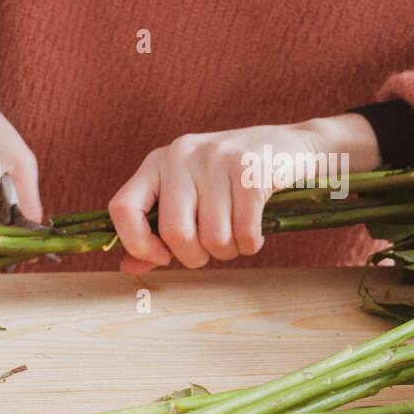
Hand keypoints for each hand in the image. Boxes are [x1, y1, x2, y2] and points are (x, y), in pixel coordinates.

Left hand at [110, 114, 380, 274]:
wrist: (290, 146)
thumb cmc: (232, 180)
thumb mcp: (191, 195)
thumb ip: (158, 230)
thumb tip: (129, 267)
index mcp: (158, 162)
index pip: (123, 208)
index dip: (138, 244)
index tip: (163, 257)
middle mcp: (181, 155)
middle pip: (175, 233)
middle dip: (196, 257)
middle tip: (212, 251)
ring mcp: (217, 159)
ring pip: (213, 237)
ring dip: (228, 251)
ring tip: (237, 238)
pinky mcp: (252, 169)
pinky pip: (244, 231)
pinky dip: (250, 244)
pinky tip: (254, 234)